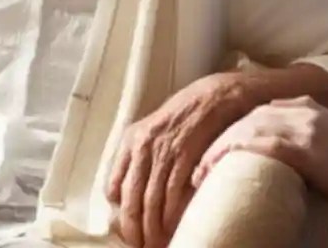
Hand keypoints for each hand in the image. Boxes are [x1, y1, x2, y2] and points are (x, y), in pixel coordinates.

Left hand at [106, 74, 250, 247]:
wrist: (214, 95)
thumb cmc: (185, 117)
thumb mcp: (152, 132)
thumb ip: (137, 158)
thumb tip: (124, 193)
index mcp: (129, 141)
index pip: (113, 186)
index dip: (119, 213)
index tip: (127, 231)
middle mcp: (142, 146)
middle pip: (131, 199)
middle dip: (135, 229)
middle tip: (141, 246)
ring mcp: (163, 150)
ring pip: (151, 200)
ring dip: (154, 228)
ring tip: (157, 244)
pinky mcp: (184, 154)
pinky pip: (173, 192)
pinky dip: (172, 214)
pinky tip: (174, 227)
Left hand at [193, 96, 327, 206]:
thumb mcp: (327, 133)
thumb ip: (302, 127)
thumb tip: (273, 141)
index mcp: (306, 104)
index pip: (260, 108)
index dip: (235, 125)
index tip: (217, 142)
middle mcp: (302, 110)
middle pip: (249, 116)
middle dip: (222, 136)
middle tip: (201, 157)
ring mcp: (304, 128)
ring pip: (249, 129)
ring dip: (221, 148)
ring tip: (201, 168)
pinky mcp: (304, 149)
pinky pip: (261, 146)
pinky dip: (236, 153)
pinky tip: (219, 164)